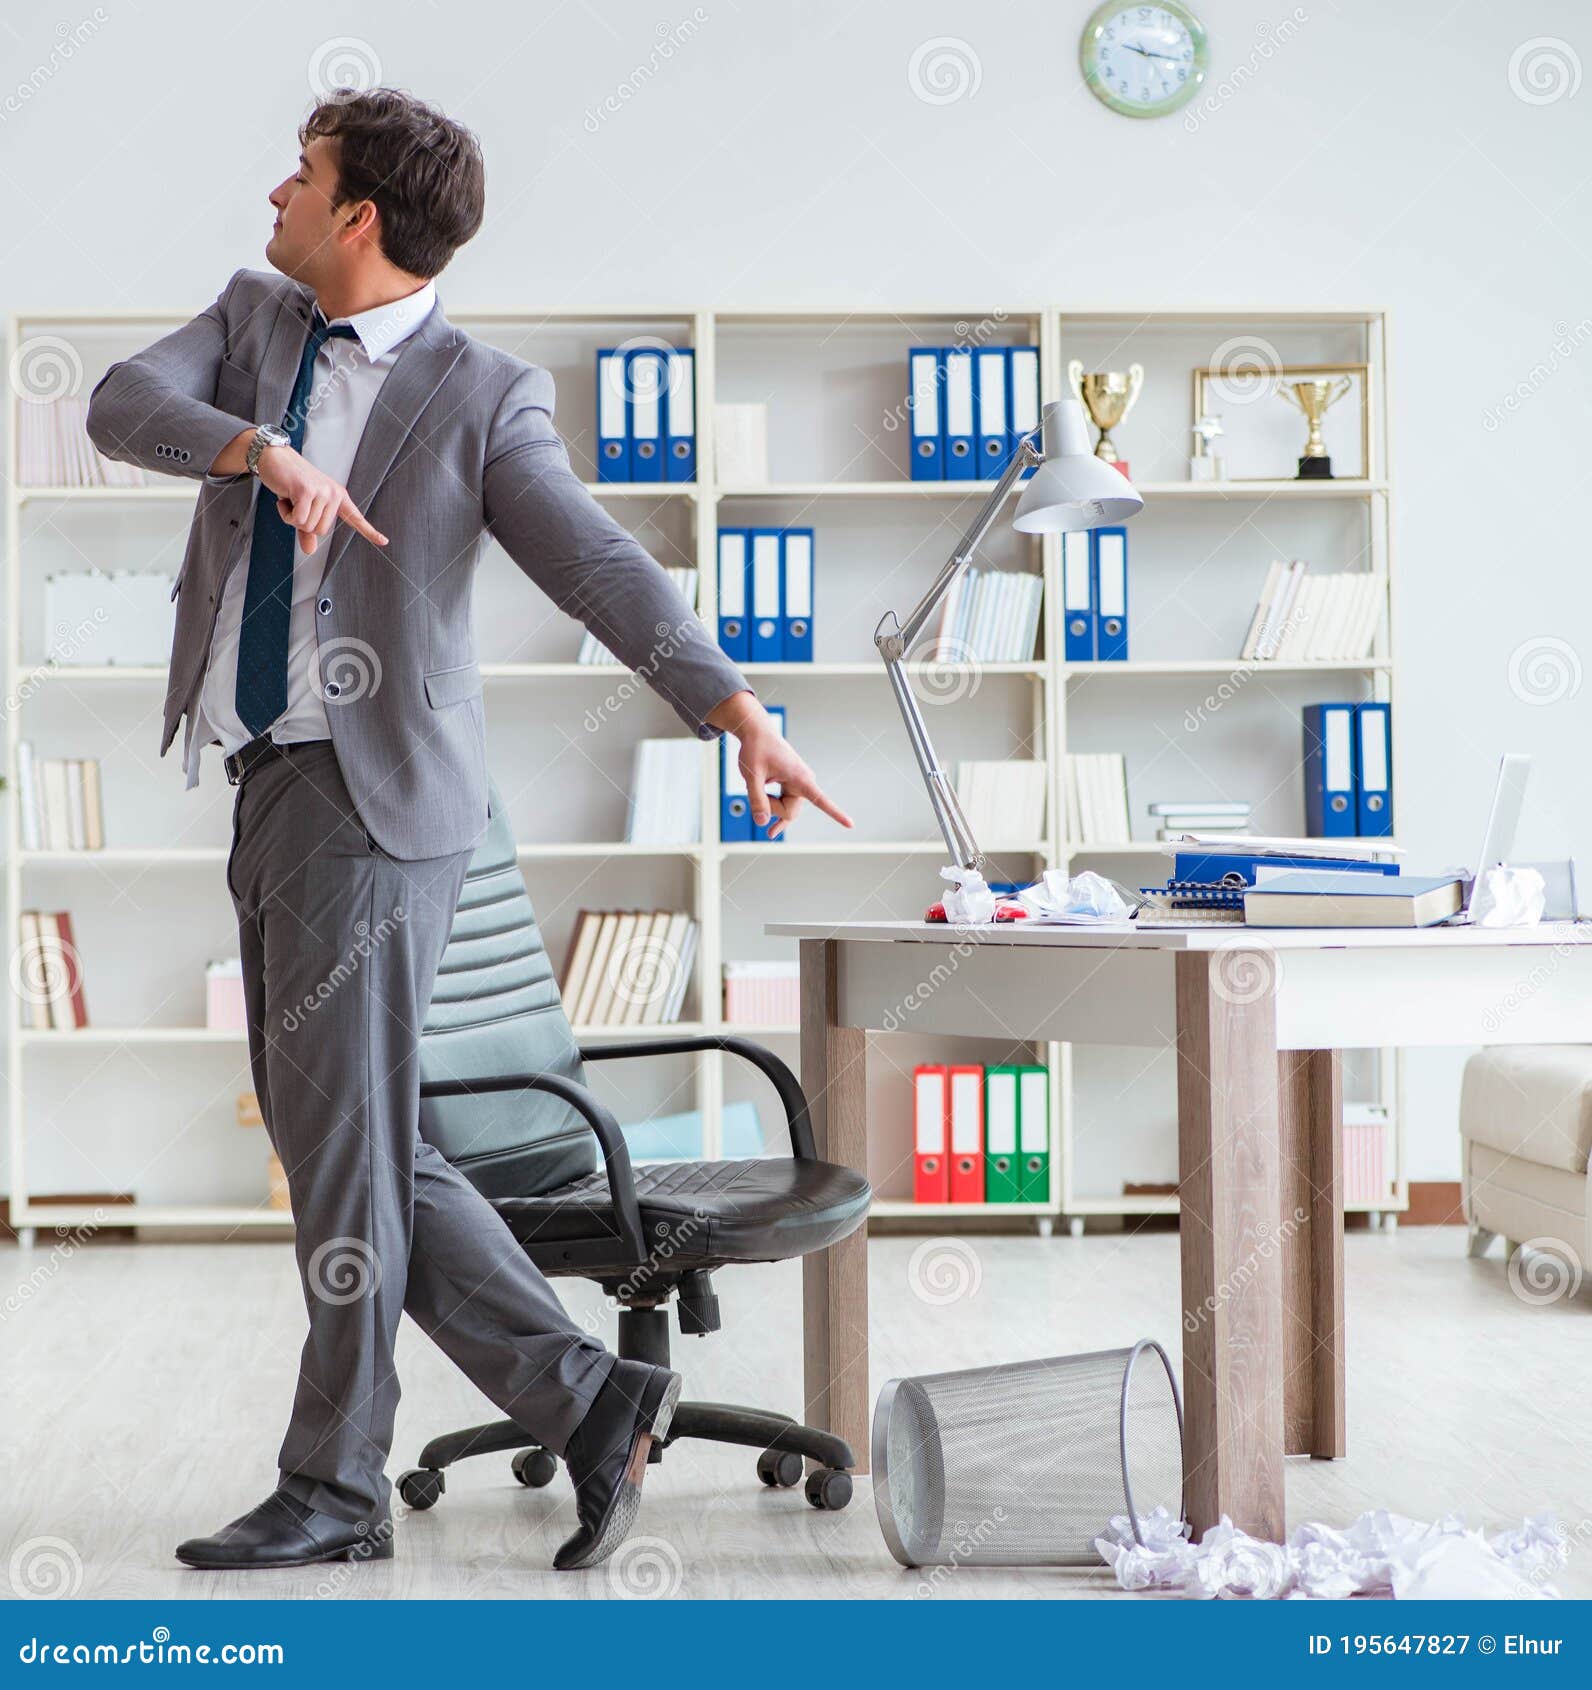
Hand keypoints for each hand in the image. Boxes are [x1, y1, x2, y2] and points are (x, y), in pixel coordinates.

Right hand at [255, 443, 387, 554]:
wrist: (274, 458)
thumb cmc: (290, 482)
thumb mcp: (302, 507)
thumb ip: (307, 531)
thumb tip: (310, 551)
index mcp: (337, 496)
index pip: (356, 517)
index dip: (369, 531)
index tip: (384, 541)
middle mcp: (333, 494)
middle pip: (321, 531)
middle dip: (303, 523)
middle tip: (296, 503)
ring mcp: (322, 492)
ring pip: (308, 526)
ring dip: (292, 517)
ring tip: (290, 497)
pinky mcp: (306, 491)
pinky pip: (297, 520)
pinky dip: (286, 514)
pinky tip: (284, 496)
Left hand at [707, 692, 853, 839]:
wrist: (757, 733)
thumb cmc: (756, 749)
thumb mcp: (752, 775)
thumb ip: (757, 799)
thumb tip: (762, 823)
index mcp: (800, 778)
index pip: (821, 800)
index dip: (836, 814)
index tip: (851, 825)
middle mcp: (804, 783)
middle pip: (789, 813)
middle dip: (771, 809)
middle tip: (755, 790)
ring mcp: (799, 786)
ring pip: (785, 810)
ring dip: (769, 805)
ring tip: (759, 786)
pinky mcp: (793, 787)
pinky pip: (783, 805)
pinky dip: (771, 803)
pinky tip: (764, 799)